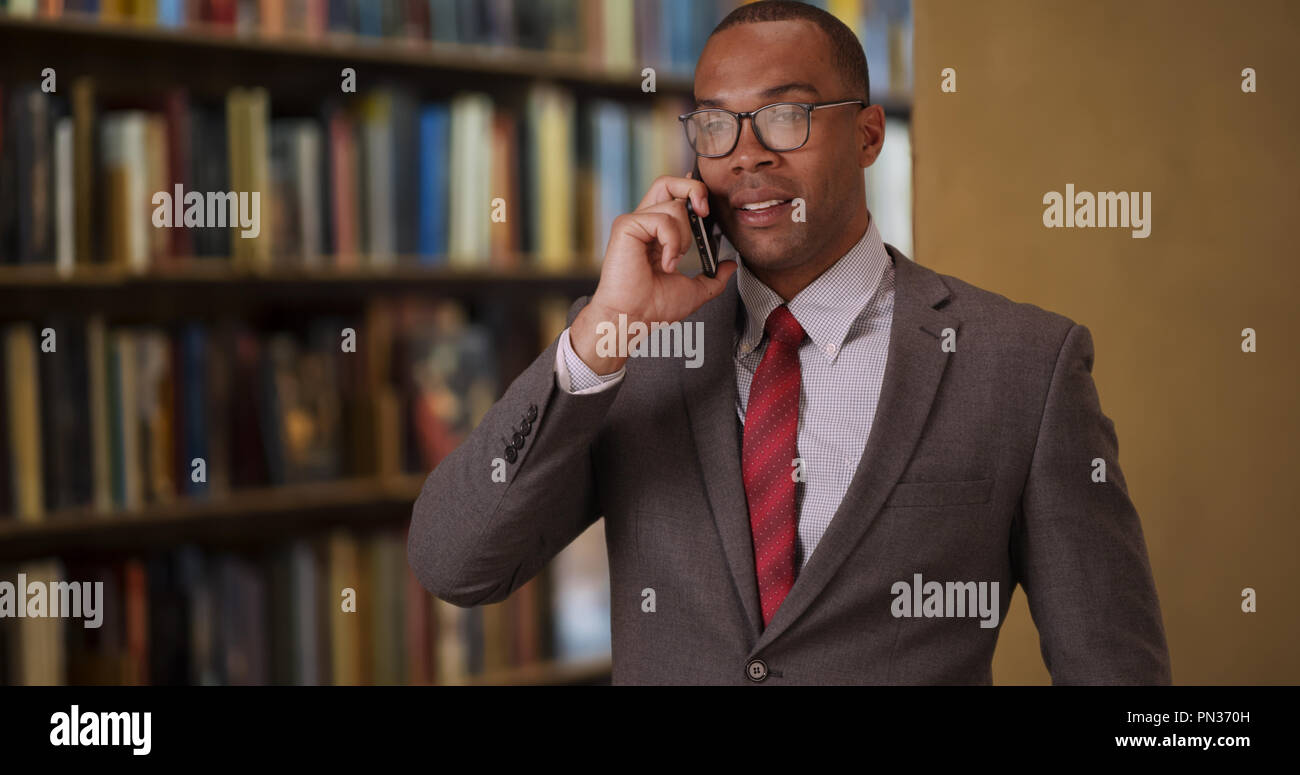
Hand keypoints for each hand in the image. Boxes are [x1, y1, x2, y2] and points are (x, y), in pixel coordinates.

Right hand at [570, 172, 737, 373]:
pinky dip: (672, 243)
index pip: (673, 196)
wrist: (633, 319)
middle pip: (668, 182)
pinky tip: (665, 264)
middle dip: (693, 189)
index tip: (707, 209)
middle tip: (705, 213)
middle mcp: (643, 223)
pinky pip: (662, 219)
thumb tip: (731, 266)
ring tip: (672, 262)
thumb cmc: (654, 308)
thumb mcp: (694, 291)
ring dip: (683, 237)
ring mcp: (633, 223)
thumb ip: (713, 277)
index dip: (691, 191)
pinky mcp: (626, 226)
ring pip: (674, 205)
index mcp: (655, 233)